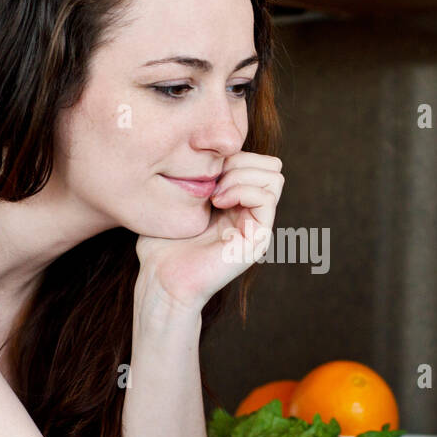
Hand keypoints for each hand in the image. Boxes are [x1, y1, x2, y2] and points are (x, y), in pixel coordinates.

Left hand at [135, 152, 282, 311]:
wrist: (163, 281)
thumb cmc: (162, 247)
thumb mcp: (177, 205)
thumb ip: (194, 181)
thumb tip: (202, 156)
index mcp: (236, 205)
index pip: (255, 162)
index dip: (233, 155)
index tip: (203, 168)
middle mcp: (250, 215)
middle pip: (270, 167)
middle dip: (241, 161)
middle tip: (213, 178)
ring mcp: (257, 227)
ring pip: (274, 178)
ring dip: (242, 175)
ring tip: (215, 193)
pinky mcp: (258, 239)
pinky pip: (267, 198)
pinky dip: (243, 190)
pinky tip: (218, 202)